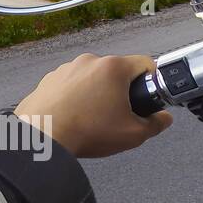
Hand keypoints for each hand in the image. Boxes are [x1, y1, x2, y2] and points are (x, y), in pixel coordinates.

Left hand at [16, 53, 172, 158]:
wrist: (39, 141)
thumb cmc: (85, 132)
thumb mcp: (133, 134)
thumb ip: (156, 124)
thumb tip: (163, 119)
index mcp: (114, 67)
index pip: (145, 63)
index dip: (151, 81)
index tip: (146, 97)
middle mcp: (89, 61)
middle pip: (117, 72)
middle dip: (121, 90)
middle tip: (117, 115)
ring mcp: (66, 69)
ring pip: (92, 78)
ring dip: (96, 93)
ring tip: (91, 119)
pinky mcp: (47, 81)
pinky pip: (70, 86)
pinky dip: (74, 98)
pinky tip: (73, 118)